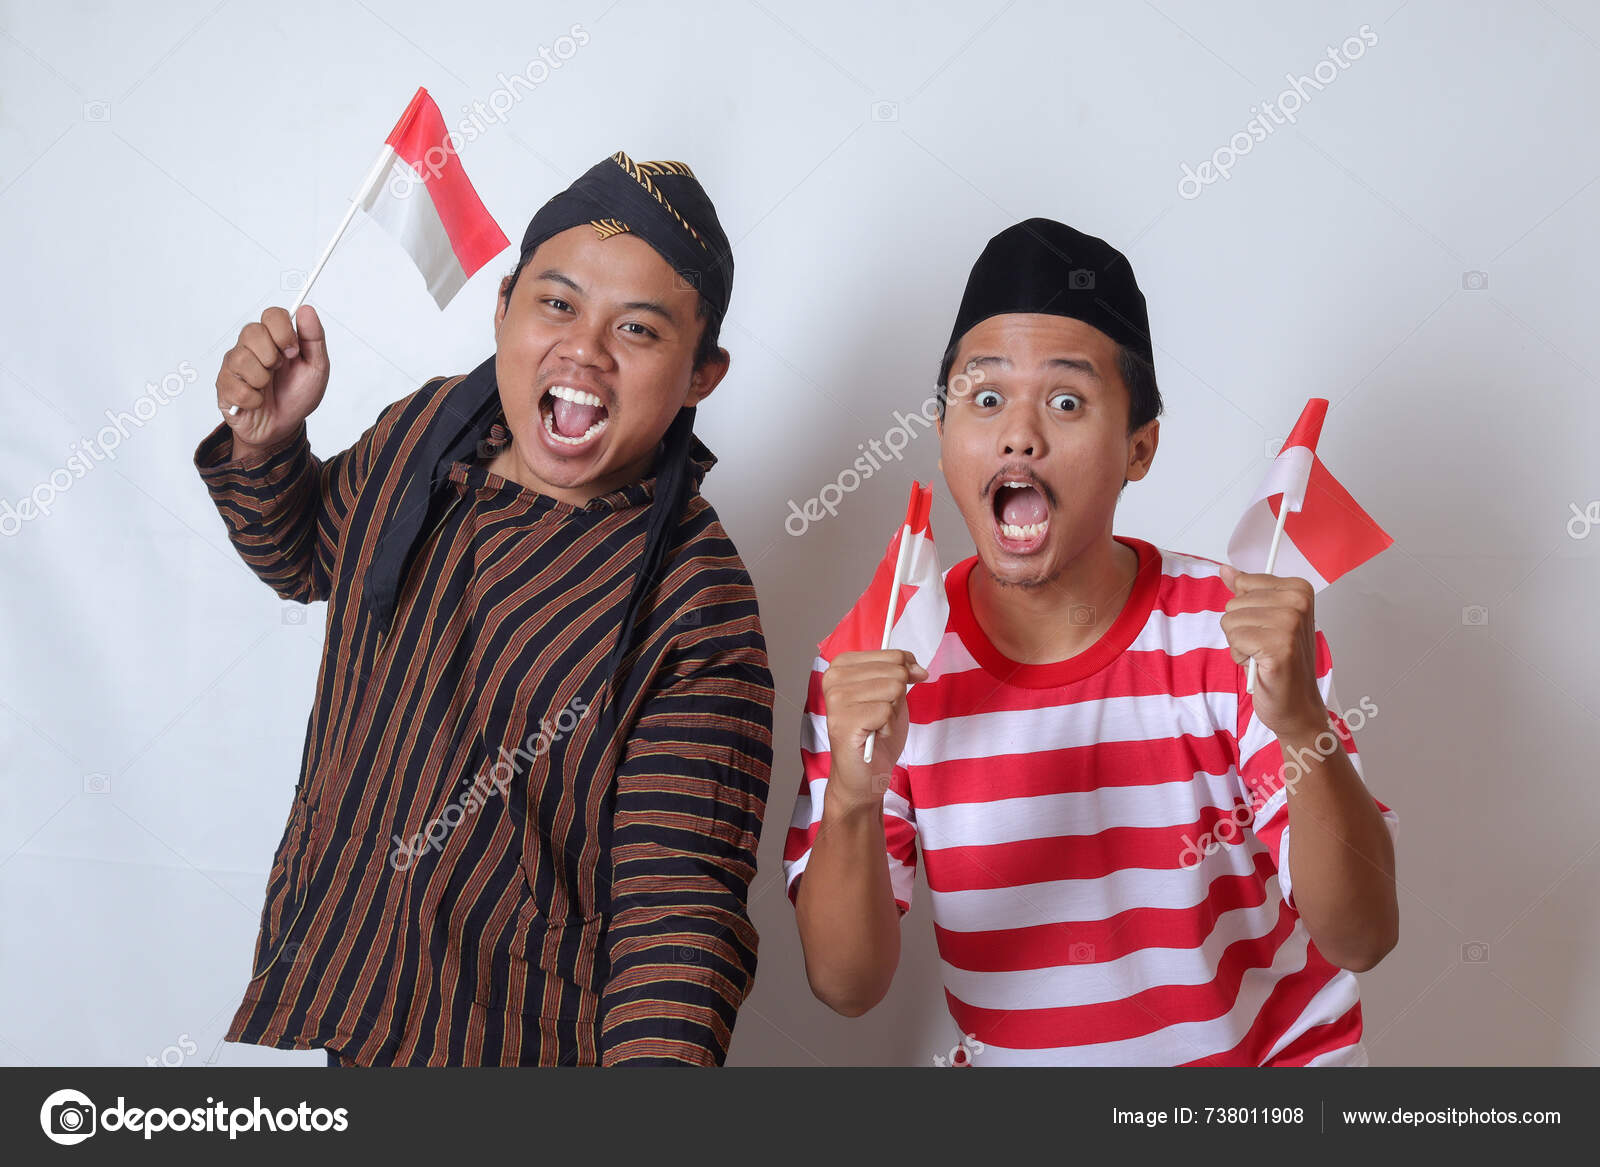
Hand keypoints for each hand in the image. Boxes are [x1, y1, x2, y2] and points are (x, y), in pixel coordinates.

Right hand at [216, 306, 329, 452]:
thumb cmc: (297, 395)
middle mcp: (250, 346)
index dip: (282, 331)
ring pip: (242, 359)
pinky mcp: (224, 386)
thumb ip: (314, 339)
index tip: (293, 351)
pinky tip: (258, 401)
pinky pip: (236, 387)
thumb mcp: (317, 369)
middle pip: (251, 331)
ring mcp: (234, 364)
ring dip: (262, 379)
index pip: (271, 314)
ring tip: (267, 387)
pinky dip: (254, 400)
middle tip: (278, 370)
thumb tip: (307, 310)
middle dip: (272, 356)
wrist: (284, 427)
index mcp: (273, 338)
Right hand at [820, 650, 926, 812]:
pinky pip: (886, 711)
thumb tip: (917, 668)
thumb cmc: (876, 736)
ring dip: (891, 714)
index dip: (906, 672)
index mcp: (841, 666)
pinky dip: (887, 728)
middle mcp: (833, 678)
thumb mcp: (892, 696)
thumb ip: (901, 674)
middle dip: (897, 698)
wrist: (864, 776)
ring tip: (875, 726)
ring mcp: (835, 699)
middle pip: (894, 671)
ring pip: (892, 689)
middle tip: (881, 717)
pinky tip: (873, 736)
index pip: (891, 654)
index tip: (900, 691)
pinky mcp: (842, 721)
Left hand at [1218, 565, 1327, 737]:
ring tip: (1262, 656)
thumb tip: (1226, 569)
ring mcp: (1291, 623)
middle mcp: (1298, 602)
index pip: (1245, 583)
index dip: (1247, 610)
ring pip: (1231, 621)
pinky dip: (1241, 657)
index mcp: (1299, 589)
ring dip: (1239, 644)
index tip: (1267, 626)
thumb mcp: (1264, 619)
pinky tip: (1260, 665)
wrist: (1296, 704)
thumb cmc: (1280, 662)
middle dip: (1240, 628)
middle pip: (1235, 603)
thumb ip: (1246, 592)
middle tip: (1264, 646)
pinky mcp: (1280, 645)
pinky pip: (1235, 640)